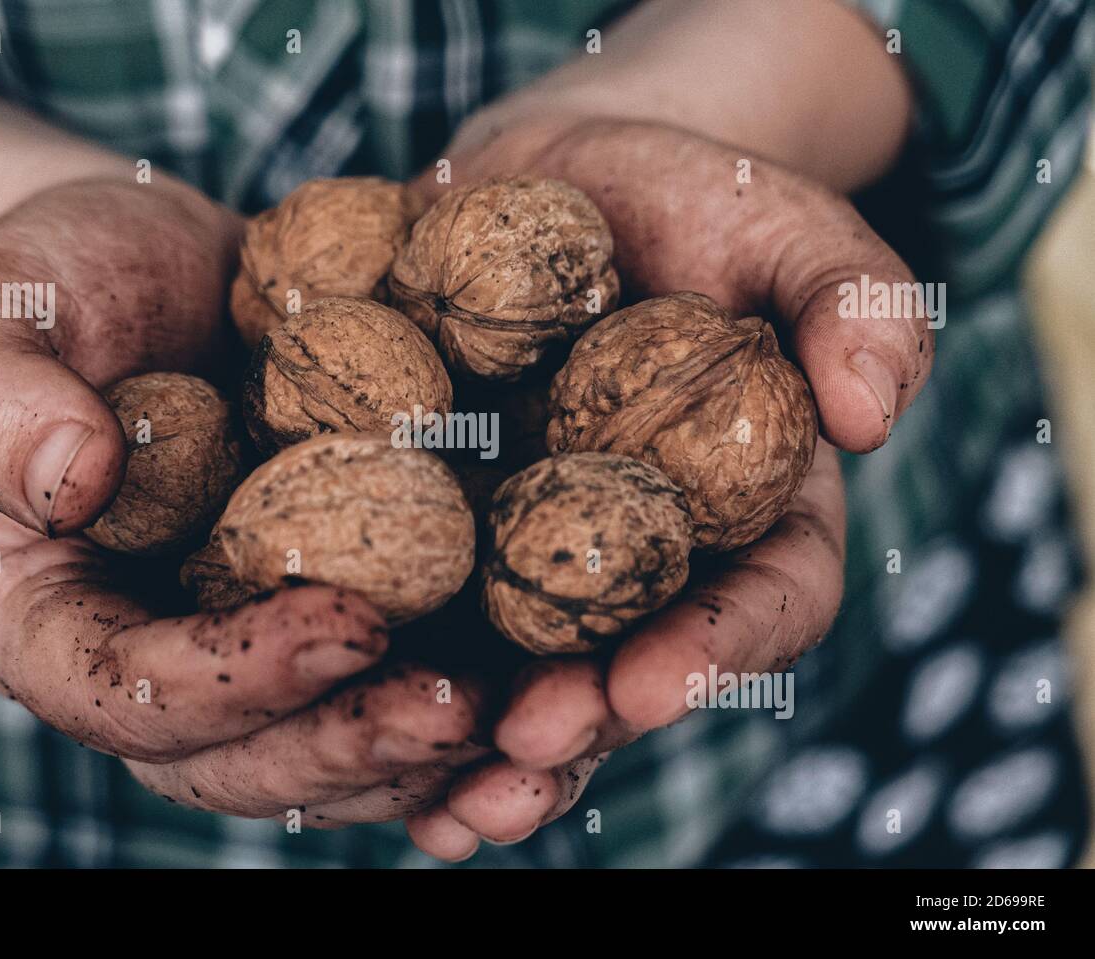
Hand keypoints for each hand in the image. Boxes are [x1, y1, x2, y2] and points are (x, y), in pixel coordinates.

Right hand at [0, 179, 489, 829]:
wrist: (162, 275)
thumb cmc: (58, 285)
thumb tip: (74, 484)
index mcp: (55, 622)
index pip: (127, 692)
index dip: (235, 679)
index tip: (348, 619)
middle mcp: (158, 665)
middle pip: (244, 759)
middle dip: (354, 741)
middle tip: (459, 705)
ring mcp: (253, 656)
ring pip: (334, 757)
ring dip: (432, 760)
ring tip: (531, 719)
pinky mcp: (337, 620)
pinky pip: (397, 697)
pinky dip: (475, 718)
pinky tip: (555, 695)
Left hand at [400, 116, 932, 857]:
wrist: (548, 179)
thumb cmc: (685, 201)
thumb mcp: (781, 226)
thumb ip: (851, 300)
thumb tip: (872, 413)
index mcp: (748, 510)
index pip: (760, 601)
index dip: (715, 652)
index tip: (651, 684)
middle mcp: (644, 559)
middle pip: (625, 666)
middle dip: (581, 724)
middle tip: (528, 748)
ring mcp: (536, 553)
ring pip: (518, 670)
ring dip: (477, 746)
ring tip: (440, 801)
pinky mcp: (441, 528)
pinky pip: (418, 612)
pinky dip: (384, 672)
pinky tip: (337, 717)